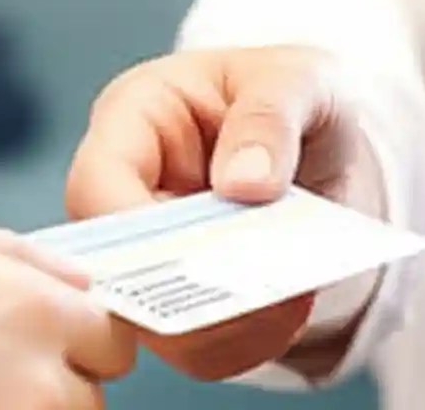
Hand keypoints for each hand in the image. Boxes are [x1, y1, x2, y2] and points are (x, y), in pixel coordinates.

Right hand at [66, 47, 381, 380]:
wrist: (328, 138)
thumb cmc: (296, 92)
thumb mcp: (300, 79)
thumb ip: (270, 117)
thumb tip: (243, 182)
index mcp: (134, 119)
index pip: (97, 185)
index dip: (133, 228)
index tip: (199, 246)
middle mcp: (128, 191)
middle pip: (113, 266)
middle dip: (186, 285)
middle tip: (255, 286)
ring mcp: (153, 249)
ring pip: (153, 321)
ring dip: (222, 323)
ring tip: (288, 299)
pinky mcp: (187, 294)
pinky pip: (199, 345)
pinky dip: (247, 339)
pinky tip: (291, 308)